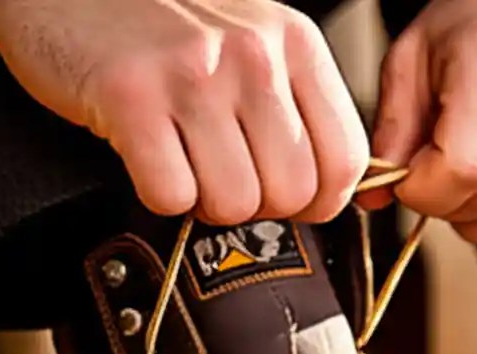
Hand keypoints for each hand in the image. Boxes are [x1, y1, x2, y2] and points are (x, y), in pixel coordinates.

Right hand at [0, 0, 368, 221]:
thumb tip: (322, 191)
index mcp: (294, 43)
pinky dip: (158, 194)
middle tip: (222, 179)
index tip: (288, 201)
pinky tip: (148, 157)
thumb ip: (292, 103)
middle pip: (291, 193)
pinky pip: (171, 195)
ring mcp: (193, 73)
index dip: (317, 202)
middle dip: (256, 208)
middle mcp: (253, 54)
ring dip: (204, 204)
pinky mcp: (130, 96)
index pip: (345, 160)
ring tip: (183, 164)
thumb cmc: (160, 23)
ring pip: (234, 203)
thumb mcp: (252, 42)